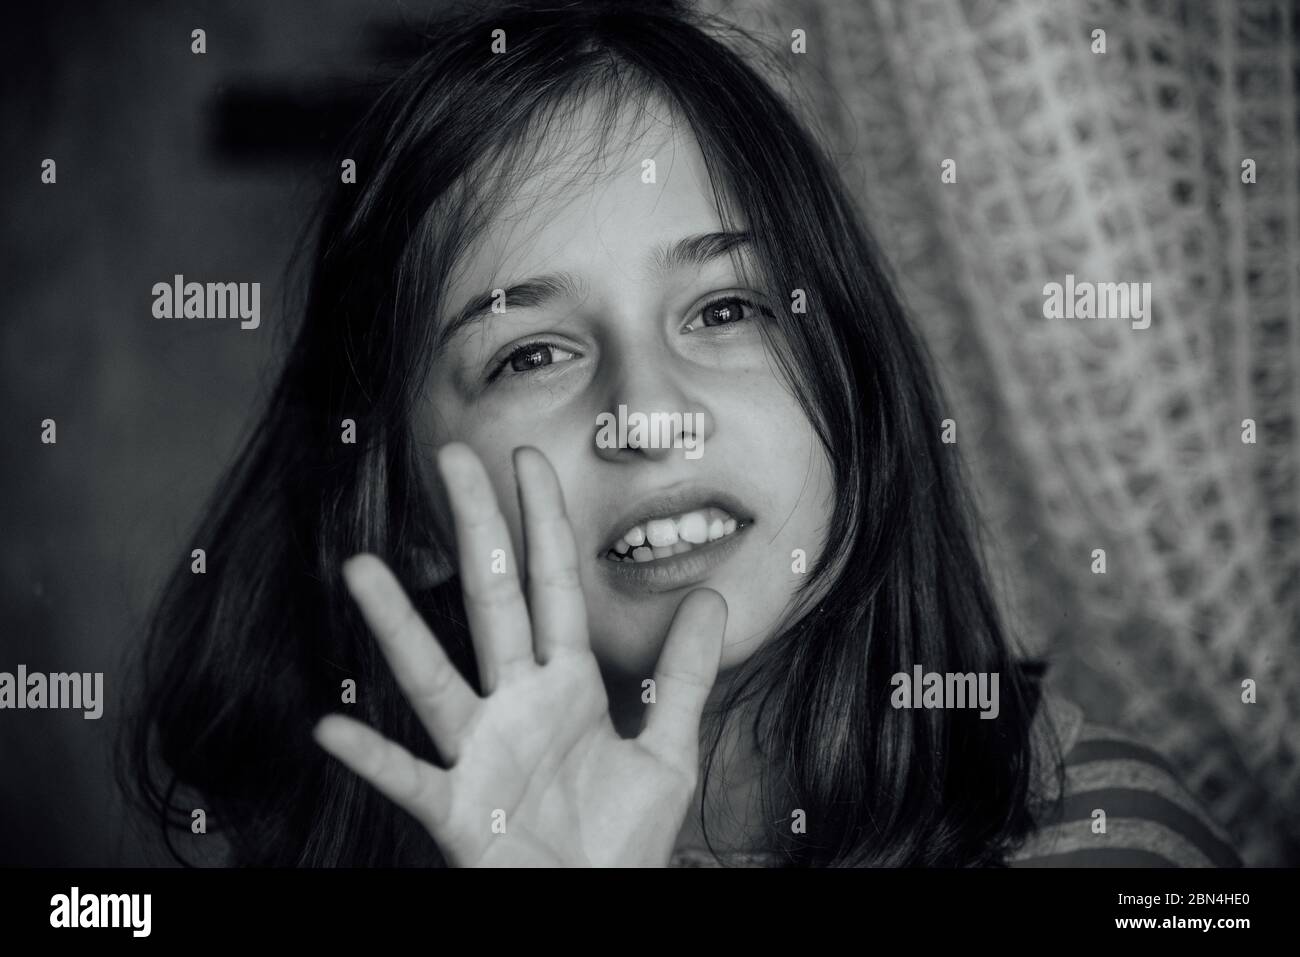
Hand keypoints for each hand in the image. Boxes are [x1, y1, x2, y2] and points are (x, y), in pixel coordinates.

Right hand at [313, 442, 727, 865]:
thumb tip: (713, 598)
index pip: (552, 586)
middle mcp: (516, 705)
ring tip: (361, 570)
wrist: (596, 906)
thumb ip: (684, 676)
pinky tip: (330, 728)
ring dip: (398, 628)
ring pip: (435, 678)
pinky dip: (372, 758)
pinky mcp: (458, 812)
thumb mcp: (668, 750)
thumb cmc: (622, 840)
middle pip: (492, 603)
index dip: (542, 522)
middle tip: (452, 459)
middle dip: (477, 531)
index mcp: (566, 685)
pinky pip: (409, 780)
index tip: (528, 460)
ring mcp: (482, 754)